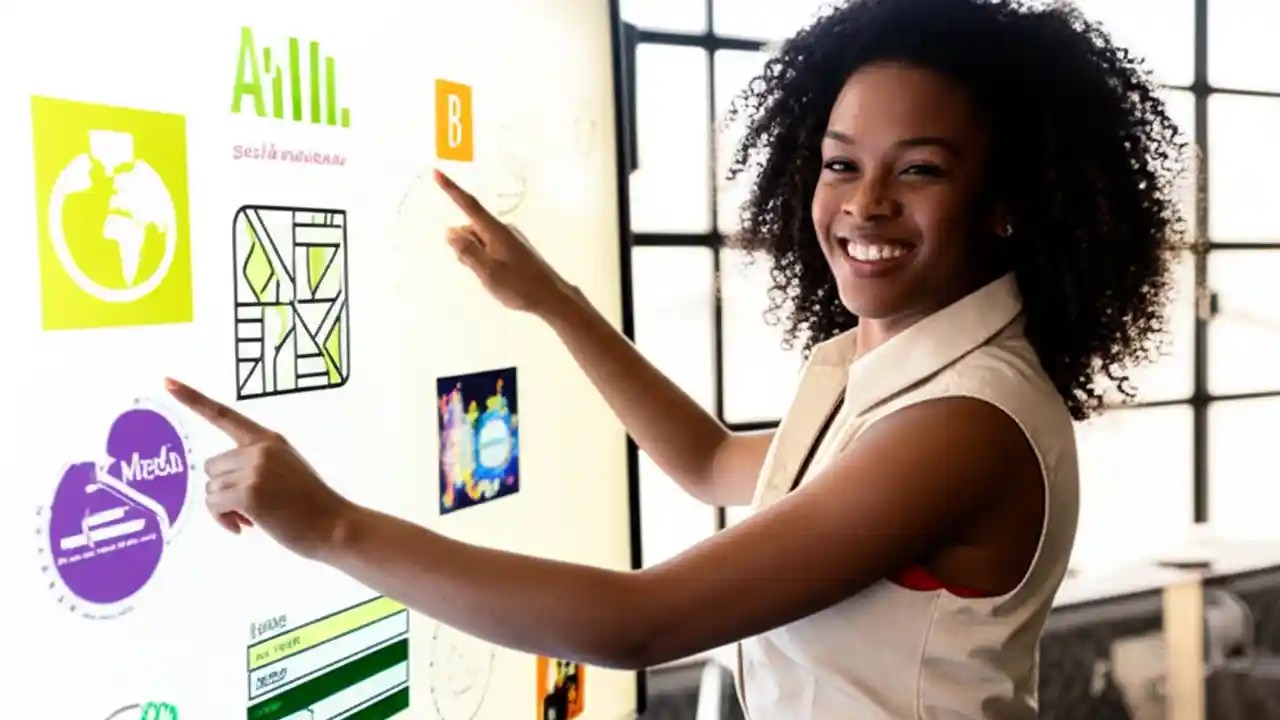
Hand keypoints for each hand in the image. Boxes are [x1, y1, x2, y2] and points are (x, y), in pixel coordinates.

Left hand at [164, 378, 358, 560]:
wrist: (334, 525)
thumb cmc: (311, 505)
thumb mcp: (287, 470)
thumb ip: (256, 464)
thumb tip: (221, 488)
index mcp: (269, 439)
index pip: (224, 415)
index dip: (193, 399)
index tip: (167, 382)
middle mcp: (260, 448)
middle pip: (211, 466)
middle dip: (223, 489)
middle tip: (247, 508)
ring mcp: (254, 469)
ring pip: (211, 488)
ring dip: (224, 507)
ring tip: (251, 518)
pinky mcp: (249, 492)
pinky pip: (214, 505)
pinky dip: (223, 520)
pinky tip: (244, 527)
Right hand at [434, 168, 572, 316]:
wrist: (551, 297)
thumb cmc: (520, 286)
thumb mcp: (488, 272)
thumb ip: (467, 251)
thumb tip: (450, 232)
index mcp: (495, 231)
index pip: (468, 205)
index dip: (450, 189)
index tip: (436, 172)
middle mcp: (502, 230)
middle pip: (471, 228)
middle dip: (463, 244)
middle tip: (476, 269)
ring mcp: (509, 239)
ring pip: (479, 240)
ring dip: (474, 254)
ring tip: (490, 277)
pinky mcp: (514, 248)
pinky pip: (489, 247)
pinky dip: (484, 258)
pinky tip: (495, 276)